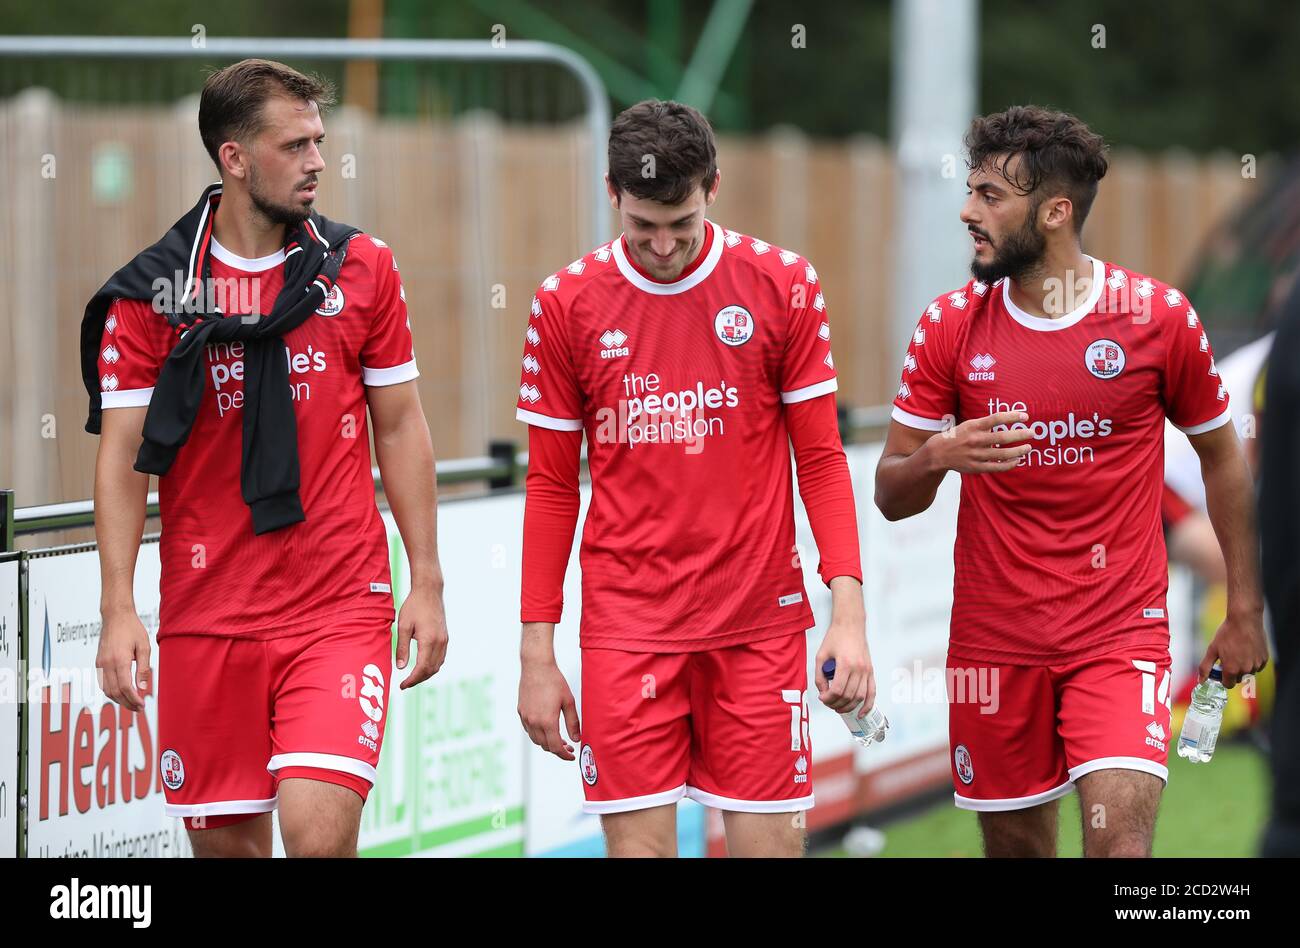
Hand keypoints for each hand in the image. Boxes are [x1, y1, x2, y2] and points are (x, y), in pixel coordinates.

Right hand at [95, 609, 150, 710]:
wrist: (115, 616)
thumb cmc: (132, 629)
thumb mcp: (144, 647)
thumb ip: (143, 668)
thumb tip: (143, 688)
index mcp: (119, 660)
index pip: (125, 687)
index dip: (133, 699)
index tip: (142, 705)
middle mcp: (106, 664)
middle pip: (114, 692)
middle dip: (127, 703)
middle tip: (139, 708)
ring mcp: (100, 663)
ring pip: (106, 690)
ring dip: (118, 699)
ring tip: (132, 703)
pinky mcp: (98, 662)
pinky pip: (103, 682)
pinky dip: (111, 691)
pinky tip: (122, 693)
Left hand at [395, 585, 448, 689]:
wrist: (429, 591)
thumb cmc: (414, 606)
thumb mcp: (403, 626)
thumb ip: (402, 648)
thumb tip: (400, 667)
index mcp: (429, 640)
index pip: (422, 668)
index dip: (412, 680)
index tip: (402, 685)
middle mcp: (440, 642)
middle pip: (431, 670)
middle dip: (418, 679)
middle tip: (405, 684)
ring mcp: (444, 640)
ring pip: (438, 665)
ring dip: (426, 674)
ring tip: (413, 677)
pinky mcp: (445, 637)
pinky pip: (441, 657)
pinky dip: (432, 666)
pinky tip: (423, 665)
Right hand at [518, 642, 580, 760]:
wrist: (536, 666)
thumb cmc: (554, 681)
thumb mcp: (569, 702)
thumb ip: (573, 723)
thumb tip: (576, 739)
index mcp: (547, 721)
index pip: (555, 747)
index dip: (564, 755)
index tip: (571, 756)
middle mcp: (534, 722)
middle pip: (545, 746)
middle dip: (557, 750)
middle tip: (568, 747)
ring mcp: (525, 717)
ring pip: (535, 740)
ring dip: (547, 743)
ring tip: (558, 739)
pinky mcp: (521, 712)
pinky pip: (529, 730)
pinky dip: (538, 734)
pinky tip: (546, 728)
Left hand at [814, 578, 874, 714]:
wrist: (850, 625)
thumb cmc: (835, 638)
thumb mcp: (821, 655)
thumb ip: (819, 675)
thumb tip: (823, 693)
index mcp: (846, 664)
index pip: (838, 690)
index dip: (828, 698)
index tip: (822, 698)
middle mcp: (859, 669)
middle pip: (849, 696)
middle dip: (836, 704)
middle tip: (827, 703)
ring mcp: (867, 670)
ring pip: (860, 697)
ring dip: (849, 706)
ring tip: (838, 707)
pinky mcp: (871, 671)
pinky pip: (872, 692)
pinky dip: (868, 705)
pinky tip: (861, 713)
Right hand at [924, 411, 1031, 473]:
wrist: (939, 452)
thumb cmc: (958, 436)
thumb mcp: (969, 424)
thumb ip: (986, 423)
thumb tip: (1008, 418)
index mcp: (974, 426)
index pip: (996, 418)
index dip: (1012, 416)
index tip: (1025, 416)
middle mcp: (975, 440)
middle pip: (1002, 437)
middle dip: (1020, 435)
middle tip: (1032, 433)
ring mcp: (976, 455)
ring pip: (1002, 454)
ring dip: (1018, 451)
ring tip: (1028, 448)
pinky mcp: (976, 467)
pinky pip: (997, 467)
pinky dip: (1009, 464)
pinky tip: (1017, 460)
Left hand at [1199, 609, 1268, 687]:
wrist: (1244, 620)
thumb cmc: (1227, 634)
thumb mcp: (1212, 649)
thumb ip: (1205, 667)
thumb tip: (1200, 681)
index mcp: (1232, 669)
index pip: (1228, 684)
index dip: (1223, 678)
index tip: (1220, 668)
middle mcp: (1246, 670)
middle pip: (1238, 678)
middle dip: (1232, 672)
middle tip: (1228, 657)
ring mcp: (1256, 665)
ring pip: (1248, 672)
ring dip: (1243, 666)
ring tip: (1237, 650)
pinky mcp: (1264, 659)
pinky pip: (1257, 666)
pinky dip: (1252, 661)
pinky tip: (1247, 649)